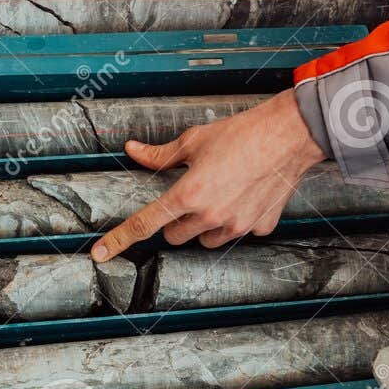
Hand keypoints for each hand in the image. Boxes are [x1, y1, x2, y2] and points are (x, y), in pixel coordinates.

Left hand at [91, 90, 325, 259]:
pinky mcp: (257, 227)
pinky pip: (236, 233)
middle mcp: (210, 216)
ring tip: (219, 195)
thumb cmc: (243, 134)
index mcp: (188, 194)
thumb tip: (135, 151)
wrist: (287, 136)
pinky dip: (235, 220)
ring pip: (205, 239)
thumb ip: (160, 154)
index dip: (119, 239)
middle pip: (175, 235)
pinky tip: (243, 197)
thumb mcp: (194, 140)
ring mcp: (235, 225)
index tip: (101, 253)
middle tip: (189, 197)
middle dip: (175, 220)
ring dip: (203, 225)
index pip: (144, 223)